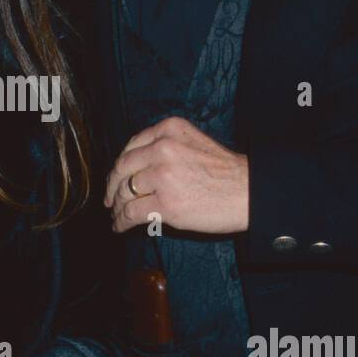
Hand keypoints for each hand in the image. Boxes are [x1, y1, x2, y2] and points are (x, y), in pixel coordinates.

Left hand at [104, 115, 248, 234]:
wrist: (248, 192)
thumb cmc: (225, 172)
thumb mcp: (193, 144)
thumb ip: (166, 148)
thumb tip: (135, 170)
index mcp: (169, 130)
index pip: (132, 145)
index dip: (120, 165)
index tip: (116, 177)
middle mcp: (163, 148)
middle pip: (123, 167)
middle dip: (113, 186)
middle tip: (109, 199)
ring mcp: (162, 175)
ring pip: (125, 191)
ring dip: (117, 206)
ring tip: (116, 216)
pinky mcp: (165, 203)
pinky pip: (131, 212)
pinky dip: (121, 221)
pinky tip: (120, 226)